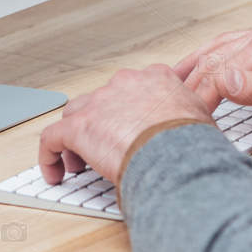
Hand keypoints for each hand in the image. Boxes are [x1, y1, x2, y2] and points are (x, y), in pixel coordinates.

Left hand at [38, 65, 211, 185]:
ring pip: (74, 116)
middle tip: (104, 148)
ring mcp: (99, 103)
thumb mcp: (201, 117)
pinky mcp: (79, 126)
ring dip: (74, 138)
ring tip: (78, 164)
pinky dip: (49, 155)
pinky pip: (52, 138)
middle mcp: (124, 83)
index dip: (125, 110)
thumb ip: (189, 114)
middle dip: (99, 124)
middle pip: (101, 101)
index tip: (126, 127)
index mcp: (155, 78)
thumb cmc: (193, 142)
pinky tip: (55, 173)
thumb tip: (197, 128)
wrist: (178, 152)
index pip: (131, 88)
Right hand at [174, 18, 251, 118]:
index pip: (216, 75)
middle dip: (188, 85)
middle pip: (212, 59)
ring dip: (195, 67)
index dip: (197, 102)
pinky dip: (214, 56)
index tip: (182, 124)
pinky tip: (210, 63)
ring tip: (172, 83)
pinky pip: (235, 44)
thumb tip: (222, 81)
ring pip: (220, 47)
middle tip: (167, 110)